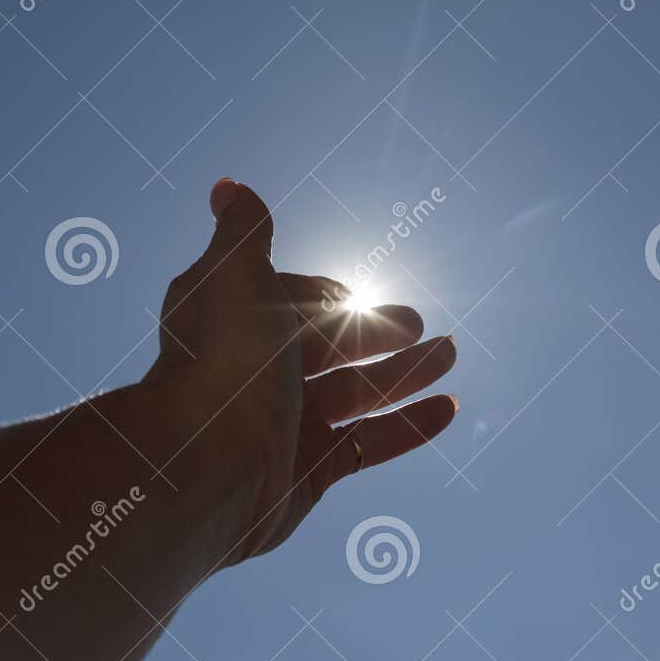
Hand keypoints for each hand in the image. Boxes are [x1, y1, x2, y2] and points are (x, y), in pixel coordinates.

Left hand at [142, 177, 457, 566]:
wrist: (208, 466)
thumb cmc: (225, 362)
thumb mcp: (235, 276)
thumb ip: (245, 233)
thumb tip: (228, 187)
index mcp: (236, 325)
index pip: (289, 303)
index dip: (326, 295)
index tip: (359, 291)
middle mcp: (257, 375)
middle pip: (331, 348)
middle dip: (378, 333)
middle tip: (422, 325)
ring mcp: (286, 426)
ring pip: (358, 394)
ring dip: (407, 373)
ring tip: (451, 355)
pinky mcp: (310, 473)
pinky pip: (368, 445)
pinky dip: (409, 427)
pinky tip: (447, 409)